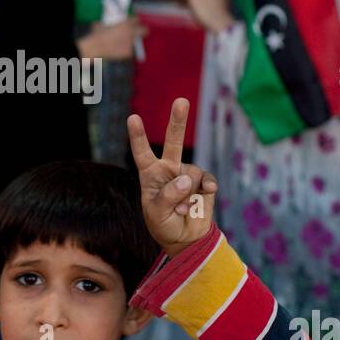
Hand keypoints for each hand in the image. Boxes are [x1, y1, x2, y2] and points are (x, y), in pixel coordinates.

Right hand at [77, 17, 146, 60]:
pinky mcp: (128, 52)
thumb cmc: (97, 34)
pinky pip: (129, 51)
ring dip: (130, 42)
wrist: (95, 47)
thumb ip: (110, 23)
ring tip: (120, 44)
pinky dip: (125, 51)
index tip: (132, 23)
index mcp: (126, 23)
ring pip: (134, 42)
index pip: (136, 20)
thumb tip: (110, 23)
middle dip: (142, 31)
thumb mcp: (103, 23)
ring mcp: (130, 43)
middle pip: (144, 30)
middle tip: (138, 32)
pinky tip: (117, 51)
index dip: (134, 21)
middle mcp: (131, 32)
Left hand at [127, 98, 216, 257]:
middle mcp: (169, 170)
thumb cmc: (163, 224)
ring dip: (188, 194)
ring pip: (192, 174)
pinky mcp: (203, 183)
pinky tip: (207, 194)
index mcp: (150, 175)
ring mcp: (187, 174)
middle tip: (181, 100)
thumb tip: (186, 179)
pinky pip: (207, 180)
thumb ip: (168, 196)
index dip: (138, 136)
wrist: (185, 238)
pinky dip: (207, 188)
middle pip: (173, 142)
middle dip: (177, 121)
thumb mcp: (157, 214)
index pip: (142, 153)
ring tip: (182, 210)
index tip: (132, 117)